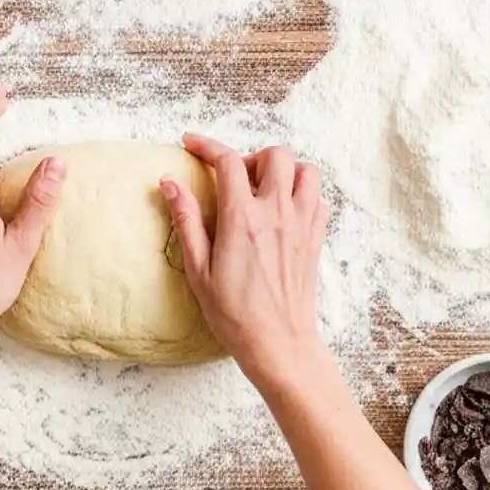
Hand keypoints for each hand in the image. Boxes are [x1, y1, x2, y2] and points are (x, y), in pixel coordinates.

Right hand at [160, 134, 328, 384]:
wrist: (279, 345)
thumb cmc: (235, 315)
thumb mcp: (199, 270)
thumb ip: (187, 220)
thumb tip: (171, 183)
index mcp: (243, 220)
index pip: (228, 162)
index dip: (207, 146)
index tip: (191, 144)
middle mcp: (277, 214)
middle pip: (275, 155)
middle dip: (251, 157)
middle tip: (234, 180)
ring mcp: (302, 224)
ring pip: (306, 170)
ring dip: (284, 171)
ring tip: (262, 191)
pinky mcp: (316, 238)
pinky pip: (318, 198)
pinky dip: (302, 193)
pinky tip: (282, 212)